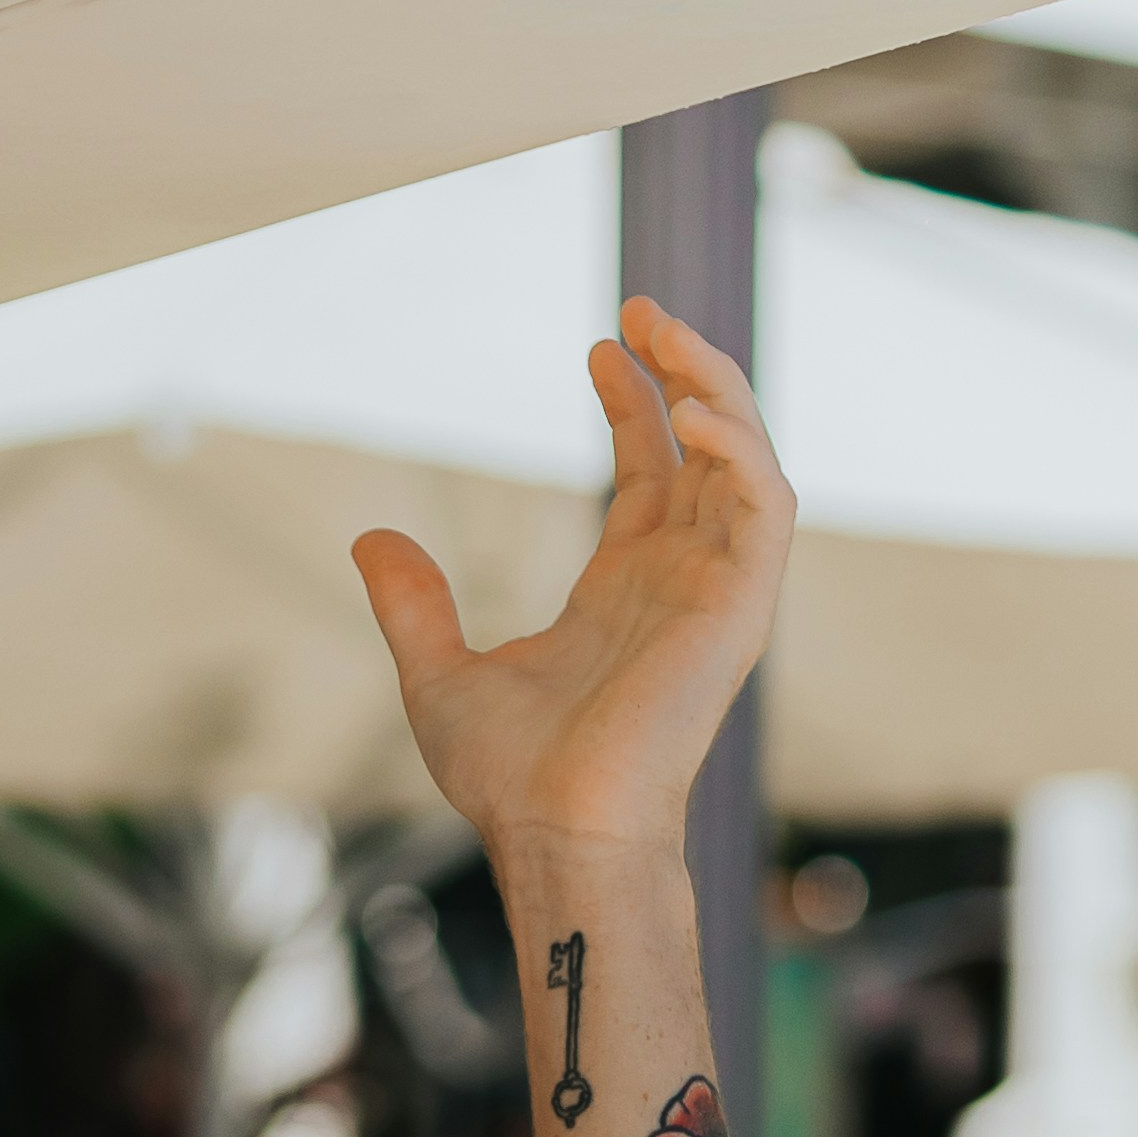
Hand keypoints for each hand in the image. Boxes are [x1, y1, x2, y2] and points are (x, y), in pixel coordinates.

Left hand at [350, 298, 792, 869]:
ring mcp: (715, 589)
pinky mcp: (740, 606)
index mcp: (625, 588)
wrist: (555, 830)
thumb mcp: (438, 673)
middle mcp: (679, 579)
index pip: (649, 471)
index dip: (632, 402)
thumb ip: (413, 604)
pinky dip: (741, 450)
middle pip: (704, 447)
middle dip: (683, 369)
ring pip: (745, 459)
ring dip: (717, 388)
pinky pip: (766, 507)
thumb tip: (371, 538)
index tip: (600, 344)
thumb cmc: (509, 777)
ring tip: (666, 333)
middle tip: (640, 306)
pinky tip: (691, 411)